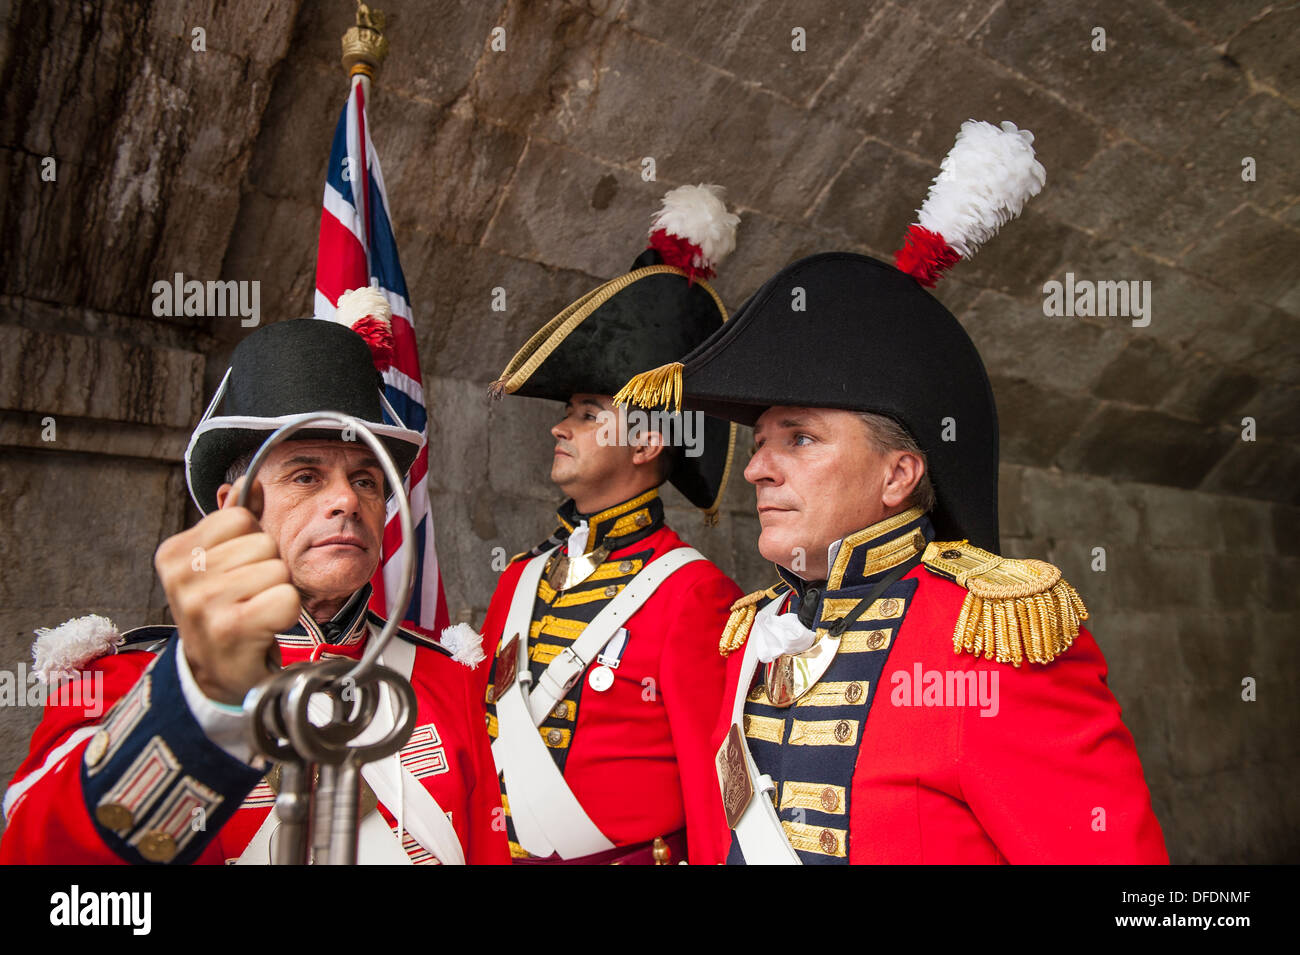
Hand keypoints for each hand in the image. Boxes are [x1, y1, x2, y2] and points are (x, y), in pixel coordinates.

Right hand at [154, 476, 299, 703]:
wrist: (220, 674)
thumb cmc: (225, 614)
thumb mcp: (222, 562)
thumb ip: (237, 520)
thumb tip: (248, 480)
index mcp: (175, 553)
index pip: (239, 516)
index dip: (251, 541)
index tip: (236, 571)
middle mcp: (182, 576)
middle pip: (263, 542)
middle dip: (267, 568)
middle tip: (248, 597)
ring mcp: (204, 603)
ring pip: (278, 569)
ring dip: (277, 591)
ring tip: (254, 612)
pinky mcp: (231, 628)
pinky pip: (287, 597)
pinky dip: (286, 612)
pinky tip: (264, 627)